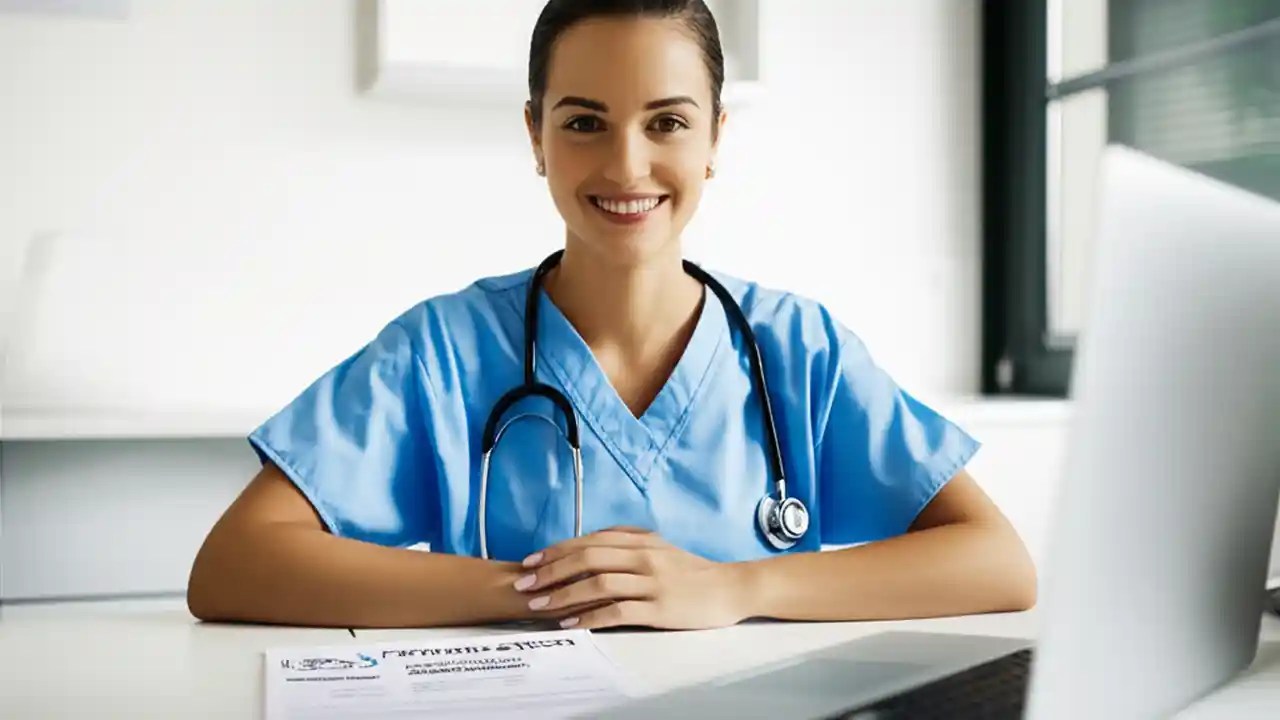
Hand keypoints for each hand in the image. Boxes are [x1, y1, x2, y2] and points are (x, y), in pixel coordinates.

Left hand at [513, 527, 747, 629]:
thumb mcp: (660, 546)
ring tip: (539, 606)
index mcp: (640, 541)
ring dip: (564, 594)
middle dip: (550, 571)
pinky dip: (590, 617)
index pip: (588, 541)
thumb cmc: (692, 570)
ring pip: (598, 584)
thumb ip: (628, 540)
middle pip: (587, 558)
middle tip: (524, 585)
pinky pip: (618, 612)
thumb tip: (593, 538)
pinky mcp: (659, 609)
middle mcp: (643, 557)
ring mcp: (651, 583)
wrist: (731, 588)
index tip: (530, 562)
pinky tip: (571, 623)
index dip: (555, 551)